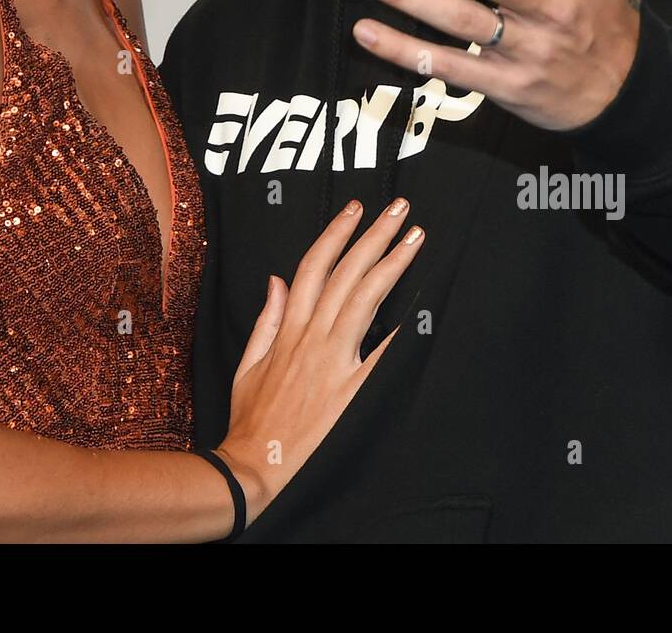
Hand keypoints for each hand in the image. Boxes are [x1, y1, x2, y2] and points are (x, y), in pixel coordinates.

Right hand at [217, 197, 423, 523]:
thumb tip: (277, 280)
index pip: (314, 267)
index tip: (356, 208)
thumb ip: (267, 319)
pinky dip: (401, 329)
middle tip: (399, 207)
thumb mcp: (248, 362)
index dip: (336, 233)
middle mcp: (313, 337)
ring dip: (392, 263)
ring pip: (366, 299)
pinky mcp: (351, 390)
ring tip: (415, 236)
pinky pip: (381, 354)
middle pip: (347, 273)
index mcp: (289, 329)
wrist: (256, 463)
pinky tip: (423, 305)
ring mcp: (334, 362)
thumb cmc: (251, 417)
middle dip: (374, 235)